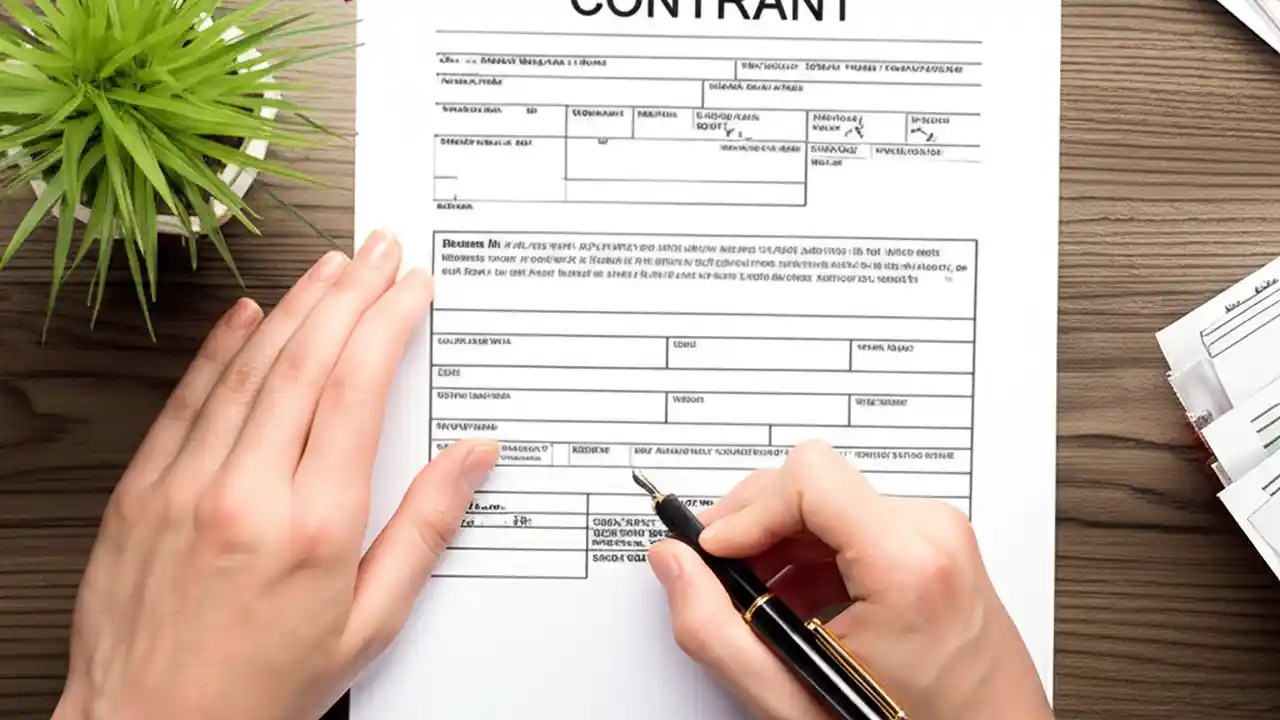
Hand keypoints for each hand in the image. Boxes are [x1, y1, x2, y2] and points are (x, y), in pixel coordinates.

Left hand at [54, 231, 498, 719]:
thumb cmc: (261, 688)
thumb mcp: (368, 624)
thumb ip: (424, 531)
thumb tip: (472, 459)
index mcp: (314, 527)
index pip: (357, 390)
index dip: (388, 324)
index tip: (410, 289)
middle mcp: (246, 493)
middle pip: (306, 361)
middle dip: (350, 293)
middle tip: (378, 251)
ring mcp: (184, 485)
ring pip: (249, 367)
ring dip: (295, 306)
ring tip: (329, 267)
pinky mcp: (140, 490)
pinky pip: (188, 399)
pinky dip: (221, 349)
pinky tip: (250, 315)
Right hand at [648, 441, 1051, 719]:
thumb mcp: (797, 700)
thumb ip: (717, 632)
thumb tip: (675, 565)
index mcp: (908, 566)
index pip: (809, 477)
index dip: (747, 509)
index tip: (716, 549)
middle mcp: (932, 534)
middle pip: (813, 480)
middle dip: (754, 526)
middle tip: (725, 580)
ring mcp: (939, 534)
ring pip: (828, 499)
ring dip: (781, 543)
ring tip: (770, 605)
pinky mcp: (935, 541)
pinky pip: (854, 519)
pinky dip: (812, 554)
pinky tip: (804, 605)